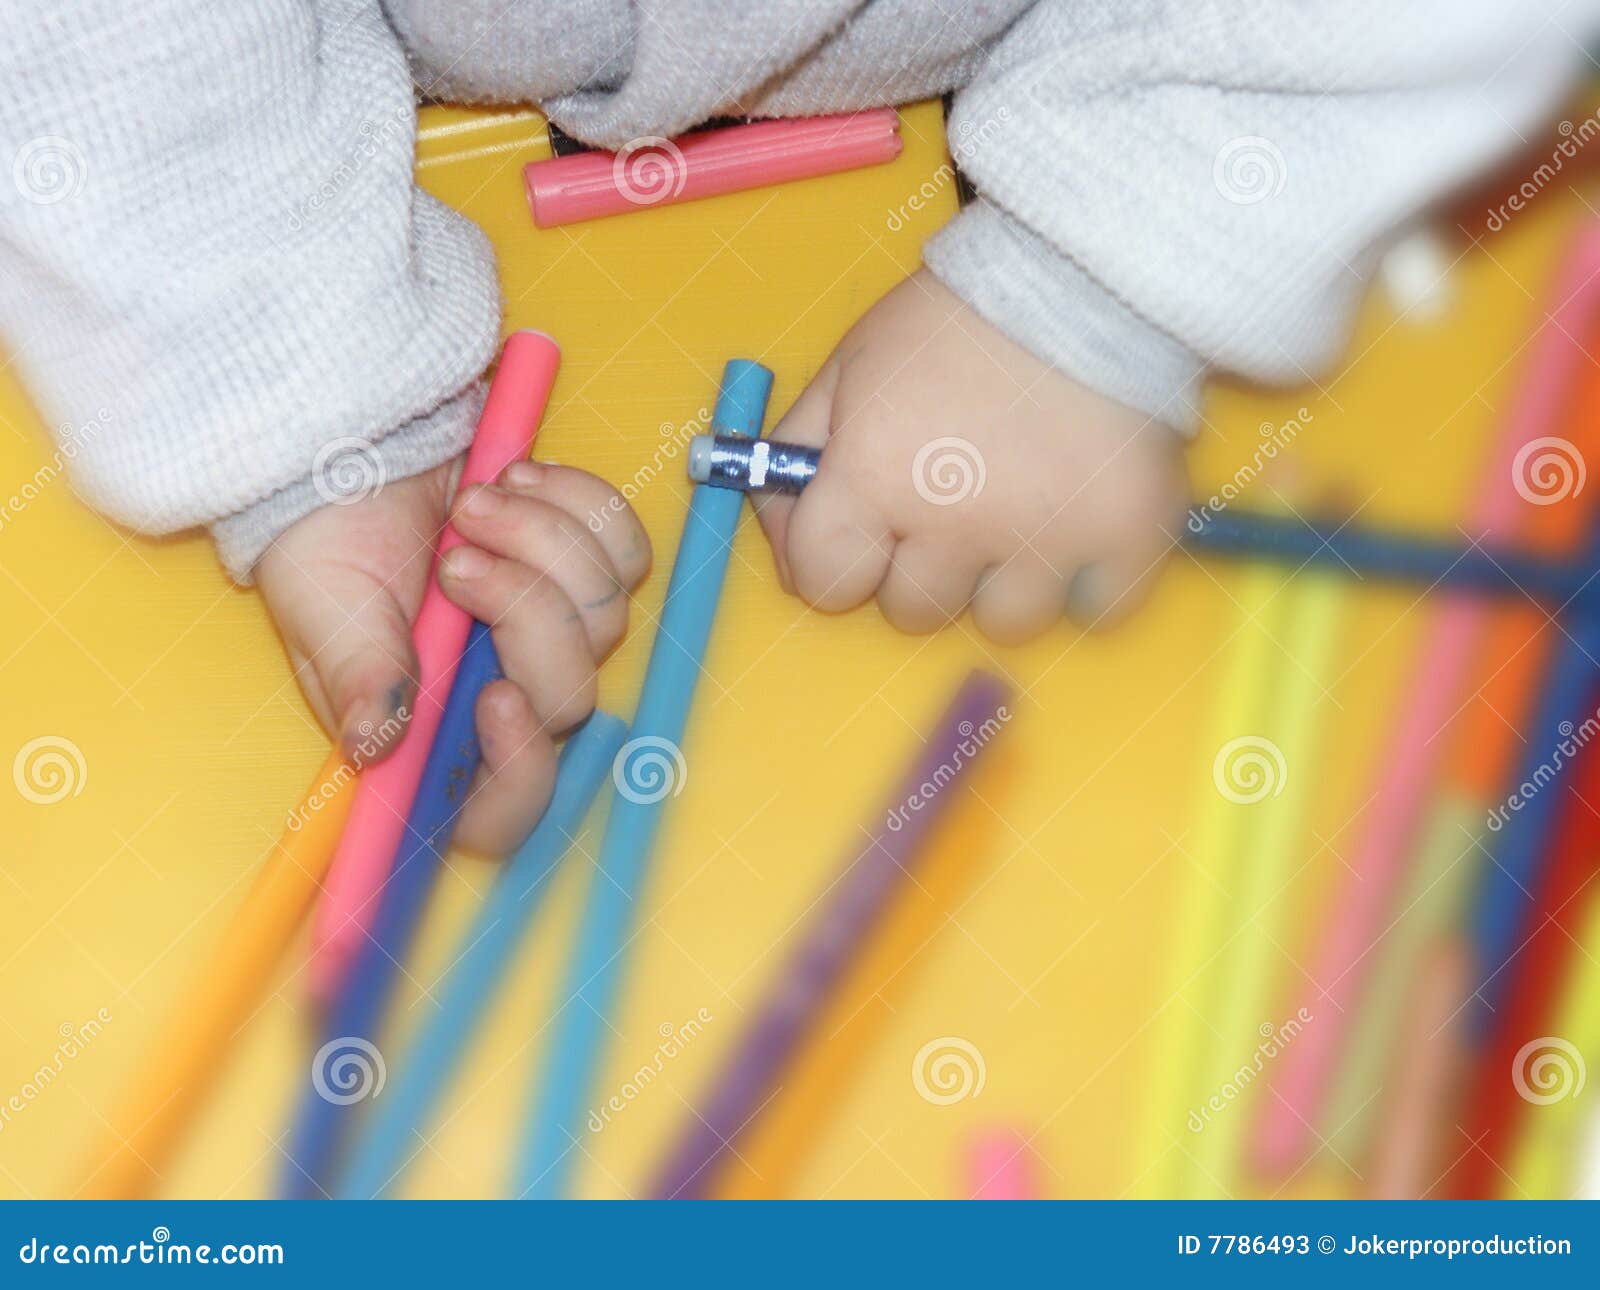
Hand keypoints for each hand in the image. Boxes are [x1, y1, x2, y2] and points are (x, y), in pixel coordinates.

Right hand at [256, 458, 649, 853]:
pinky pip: (627, 551)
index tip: (498, 695)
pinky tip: (516, 477)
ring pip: (606, 616)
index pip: (503, 812)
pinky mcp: (587, 567)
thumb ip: (359, 673)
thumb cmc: (329, 541)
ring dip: (541, 542)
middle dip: (524, 612)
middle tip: (456, 559)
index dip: (520, 769)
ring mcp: (553, 633)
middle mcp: (502, 693)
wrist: (361, 451)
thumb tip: (372, 744)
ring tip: (471, 501)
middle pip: (570, 698)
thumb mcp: (327, 608)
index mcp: (435, 734)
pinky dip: (578, 504)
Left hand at [756, 270, 1189, 642]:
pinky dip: (1090, 583)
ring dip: (1007, 582)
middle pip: (913, 612)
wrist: (1086, 271)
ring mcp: (1045, 540)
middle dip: (924, 566)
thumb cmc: (954, 319)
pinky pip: (1097, 614)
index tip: (865, 532)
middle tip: (957, 502)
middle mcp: (953, 524)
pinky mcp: (1129, 539)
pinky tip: (1083, 526)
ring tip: (1028, 510)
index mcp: (873, 477)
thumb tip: (781, 529)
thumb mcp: (850, 365)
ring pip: (1004, 624)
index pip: (824, 585)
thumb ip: (798, 450)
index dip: (838, 559)